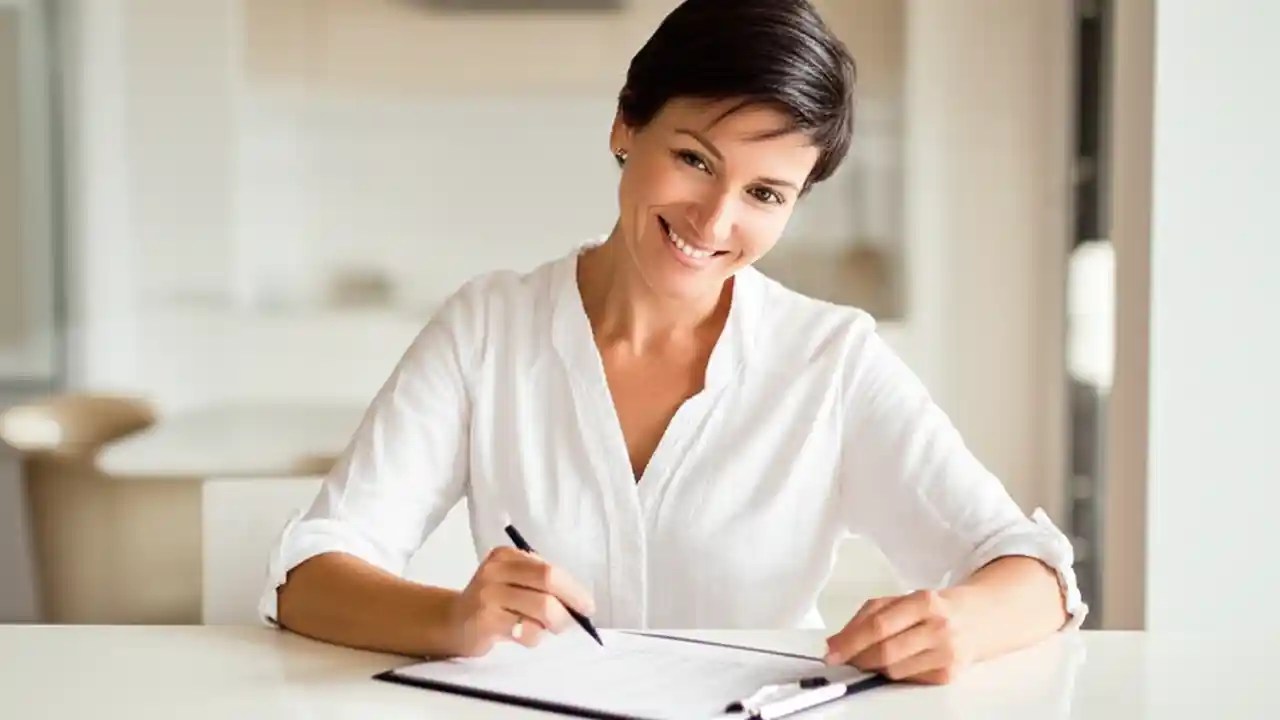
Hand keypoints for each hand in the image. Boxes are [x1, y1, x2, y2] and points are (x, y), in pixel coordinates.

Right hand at [445, 546, 595, 656]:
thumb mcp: (511, 582)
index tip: (587, 605)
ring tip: (548, 629)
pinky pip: (524, 630)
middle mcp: (496, 570)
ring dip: (554, 624)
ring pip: (541, 607)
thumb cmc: (493, 603)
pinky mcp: (484, 621)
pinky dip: (534, 637)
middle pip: (547, 580)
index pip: (548, 568)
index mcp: (506, 556)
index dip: (573, 588)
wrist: (452, 622)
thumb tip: (578, 601)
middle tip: (578, 619)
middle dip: (570, 602)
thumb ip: (539, 584)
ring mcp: (488, 595)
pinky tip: (525, 636)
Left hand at [824, 589, 972, 684]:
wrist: (981, 619)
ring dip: (876, 667)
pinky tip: (899, 661)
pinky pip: (909, 679)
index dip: (850, 641)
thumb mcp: (905, 599)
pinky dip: (896, 673)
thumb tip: (837, 641)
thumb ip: (869, 615)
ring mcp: (946, 653)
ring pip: (895, 670)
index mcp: (924, 602)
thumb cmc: (937, 608)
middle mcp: (938, 627)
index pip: (879, 625)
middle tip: (843, 660)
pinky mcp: (949, 674)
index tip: (831, 651)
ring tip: (875, 656)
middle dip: (857, 658)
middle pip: (886, 651)